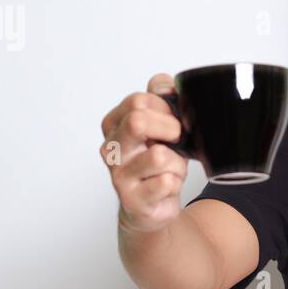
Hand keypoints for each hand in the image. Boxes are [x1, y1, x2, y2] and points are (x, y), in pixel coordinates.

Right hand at [101, 73, 185, 233]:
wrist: (152, 206)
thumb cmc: (156, 162)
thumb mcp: (159, 125)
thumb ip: (160, 97)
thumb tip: (165, 83)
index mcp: (114, 124)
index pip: (139, 100)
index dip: (166, 109)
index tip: (172, 121)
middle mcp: (110, 148)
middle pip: (138, 122)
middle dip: (170, 130)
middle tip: (176, 141)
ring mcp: (118, 175)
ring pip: (159, 155)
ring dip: (177, 162)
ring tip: (170, 168)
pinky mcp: (133, 199)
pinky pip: (166, 182)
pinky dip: (176, 183)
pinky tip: (166, 186)